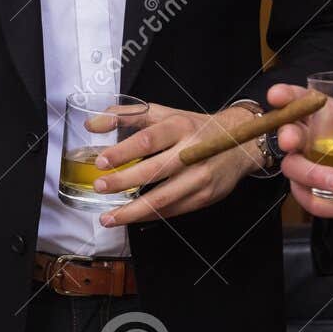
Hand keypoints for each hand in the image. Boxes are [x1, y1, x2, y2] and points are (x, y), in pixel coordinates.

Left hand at [86, 100, 267, 227]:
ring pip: (162, 199)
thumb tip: (92, 123)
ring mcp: (200, 178)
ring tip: (108, 217)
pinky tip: (130, 218)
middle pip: (153, 171)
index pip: (147, 140)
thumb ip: (128, 115)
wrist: (240, 143)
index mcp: (179, 127)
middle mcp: (191, 152)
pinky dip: (149, 216)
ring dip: (132, 211)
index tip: (101, 161)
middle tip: (99, 187)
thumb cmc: (194, 127)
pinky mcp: (204, 197)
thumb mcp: (165, 114)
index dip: (123, 152)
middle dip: (123, 183)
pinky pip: (172, 211)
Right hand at [274, 83, 332, 218]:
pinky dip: (331, 205)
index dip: (283, 95)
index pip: (293, 98)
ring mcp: (300, 164)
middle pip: (286, 134)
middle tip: (291, 141)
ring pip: (295, 171)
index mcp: (311, 112)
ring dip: (315, 177)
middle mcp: (300, 136)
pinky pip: (311, 200)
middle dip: (286, 137)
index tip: (276, 95)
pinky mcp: (307, 190)